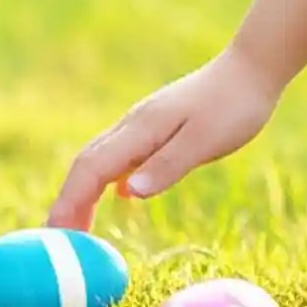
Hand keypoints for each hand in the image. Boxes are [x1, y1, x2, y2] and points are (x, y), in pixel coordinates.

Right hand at [47, 49, 283, 230]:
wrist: (250, 69)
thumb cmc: (234, 106)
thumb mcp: (205, 141)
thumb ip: (167, 166)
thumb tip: (127, 194)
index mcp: (140, 130)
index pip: (91, 169)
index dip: (71, 200)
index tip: (57, 231)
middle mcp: (130, 127)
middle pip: (85, 166)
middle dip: (67, 201)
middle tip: (55, 237)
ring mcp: (139, 127)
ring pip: (97, 161)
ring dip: (82, 193)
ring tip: (78, 225)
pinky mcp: (152, 130)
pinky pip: (117, 159)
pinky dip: (105, 182)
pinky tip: (114, 198)